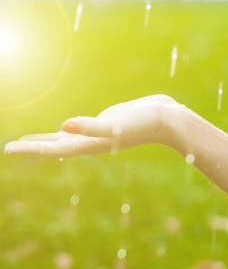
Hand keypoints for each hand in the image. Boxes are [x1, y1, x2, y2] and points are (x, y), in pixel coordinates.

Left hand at [3, 95, 179, 157]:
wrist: (170, 119)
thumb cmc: (144, 122)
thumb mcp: (114, 124)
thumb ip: (89, 127)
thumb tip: (63, 126)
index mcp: (89, 144)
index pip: (52, 148)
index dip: (30, 148)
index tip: (8, 149)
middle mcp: (91, 140)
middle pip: (54, 146)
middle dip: (32, 146)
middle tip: (9, 147)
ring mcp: (98, 132)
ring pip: (65, 138)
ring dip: (46, 139)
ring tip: (29, 140)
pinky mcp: (107, 121)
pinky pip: (80, 127)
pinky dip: (67, 129)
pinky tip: (64, 127)